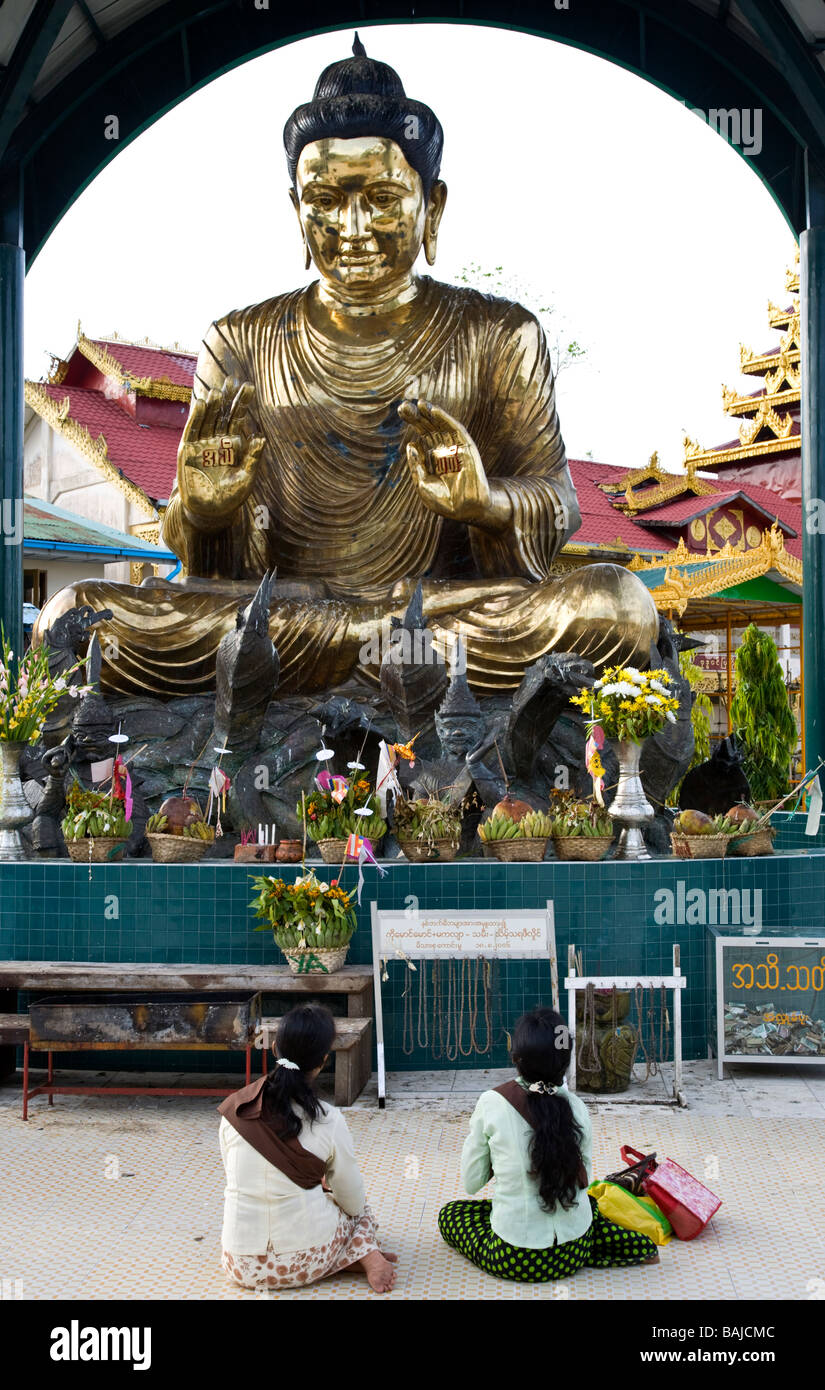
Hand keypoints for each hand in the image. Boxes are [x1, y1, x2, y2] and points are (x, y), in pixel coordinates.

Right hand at [177, 378, 264, 530]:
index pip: (238, 418)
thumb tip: (261, 437)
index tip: (249, 387)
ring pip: (208, 419)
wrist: (209, 512)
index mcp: (233, 445)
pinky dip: (197, 417)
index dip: (242, 403)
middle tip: (233, 380)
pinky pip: (193, 431)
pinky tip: (203, 404)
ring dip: (213, 405)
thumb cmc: (230, 497)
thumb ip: (252, 459)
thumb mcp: (246, 479)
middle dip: (228, 398)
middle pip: (223, 414)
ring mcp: (202, 444)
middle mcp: (218, 441)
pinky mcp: (189, 451)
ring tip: (218, 391)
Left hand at [399, 399, 506, 526]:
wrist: (464, 509)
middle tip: (404, 405)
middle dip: (417, 416)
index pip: (422, 434)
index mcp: (432, 457)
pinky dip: (446, 419)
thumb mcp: (423, 484)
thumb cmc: (444, 501)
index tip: (401, 410)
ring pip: (442, 426)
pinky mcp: (466, 448)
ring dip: (431, 414)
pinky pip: (456, 430)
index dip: (413, 421)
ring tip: (419, 403)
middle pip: (429, 427)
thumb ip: (417, 465)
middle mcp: (443, 449)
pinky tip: (434, 411)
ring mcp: (455, 447)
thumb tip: (412, 443)